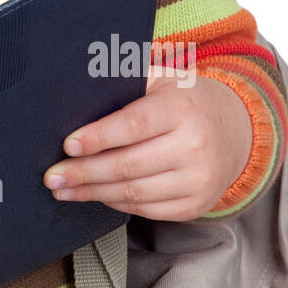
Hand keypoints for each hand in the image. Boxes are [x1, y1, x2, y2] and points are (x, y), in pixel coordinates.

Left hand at [42, 66, 253, 220]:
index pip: (134, 125)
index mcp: (182, 108)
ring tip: (63, 190)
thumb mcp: (164, 79)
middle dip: (84, 172)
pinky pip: (146, 209)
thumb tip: (77, 85)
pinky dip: (115, 203)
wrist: (236, 131)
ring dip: (92, 193)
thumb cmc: (186, 101)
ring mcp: (197, 180)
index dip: (98, 136)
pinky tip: (94, 195)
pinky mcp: (195, 205)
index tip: (67, 144)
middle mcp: (194, 146)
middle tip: (52, 176)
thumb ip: (126, 79)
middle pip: (128, 165)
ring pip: (134, 192)